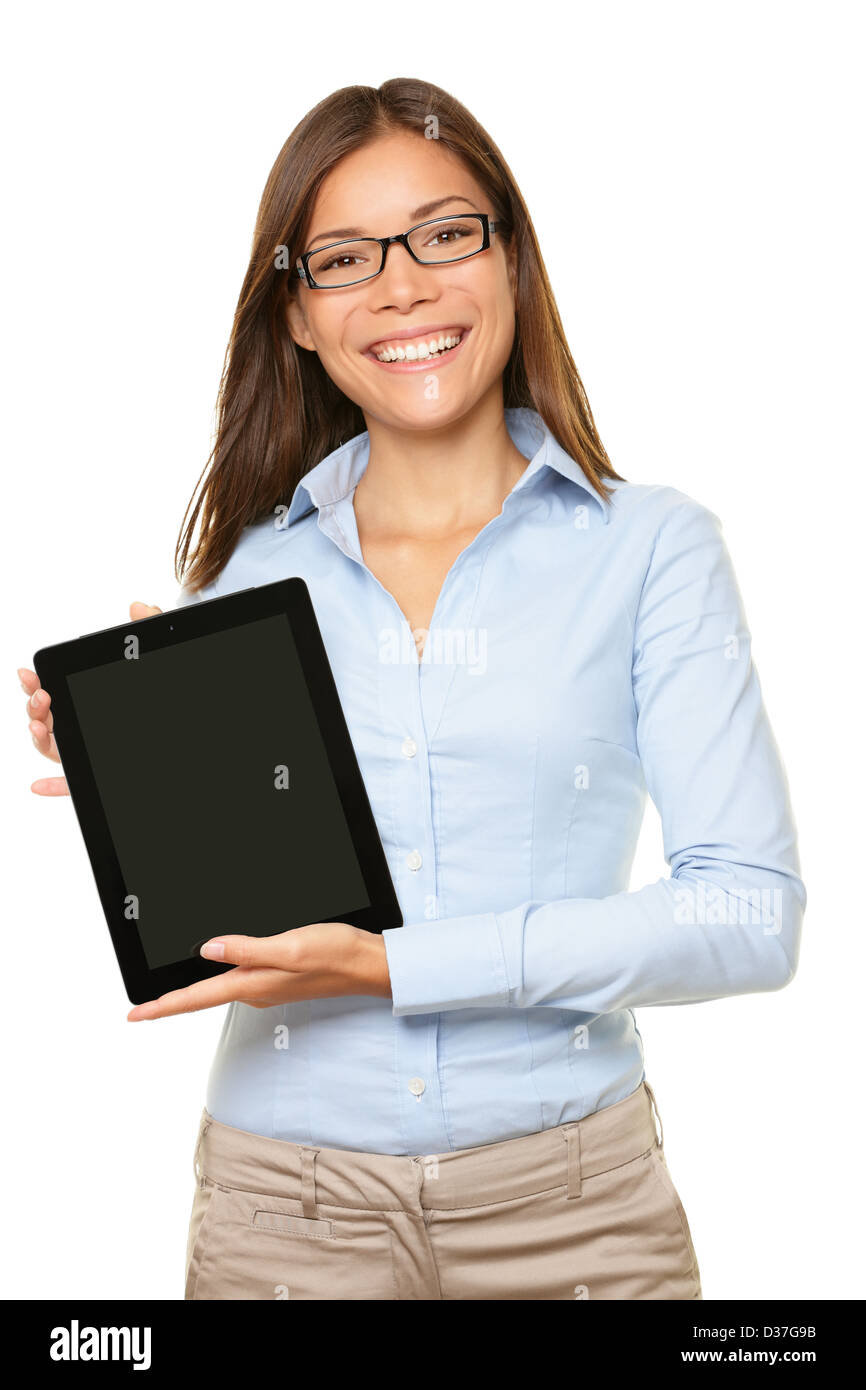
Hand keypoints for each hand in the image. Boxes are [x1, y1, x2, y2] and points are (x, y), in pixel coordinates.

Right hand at [20, 602, 161, 795]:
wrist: (196, 731)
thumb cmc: (168, 691)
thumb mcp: (156, 657)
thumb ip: (148, 628)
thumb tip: (137, 606)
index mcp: (86, 696)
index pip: (53, 690)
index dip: (34, 684)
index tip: (28, 674)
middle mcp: (84, 724)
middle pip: (47, 719)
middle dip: (35, 706)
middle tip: (42, 696)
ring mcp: (90, 750)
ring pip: (53, 749)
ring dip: (39, 737)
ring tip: (40, 725)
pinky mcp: (99, 773)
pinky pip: (73, 783)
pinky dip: (56, 785)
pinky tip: (39, 785)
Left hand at [127, 920, 391, 1020]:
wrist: (366, 964)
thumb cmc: (334, 954)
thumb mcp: (289, 947)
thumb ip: (247, 949)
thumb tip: (206, 950)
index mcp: (253, 983)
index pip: (197, 998)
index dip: (162, 1006)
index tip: (134, 1014)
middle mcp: (254, 989)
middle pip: (200, 998)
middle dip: (168, 1001)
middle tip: (139, 1004)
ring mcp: (265, 985)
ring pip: (216, 989)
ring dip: (190, 990)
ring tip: (164, 990)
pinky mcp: (275, 976)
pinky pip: (235, 979)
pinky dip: (215, 976)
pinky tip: (211, 966)